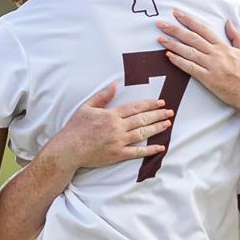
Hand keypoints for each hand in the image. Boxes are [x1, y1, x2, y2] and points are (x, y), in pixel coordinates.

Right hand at [42, 84, 173, 170]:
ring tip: (167, 124)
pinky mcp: (117, 155)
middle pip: (142, 119)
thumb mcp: (87, 107)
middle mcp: (117, 128)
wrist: (69, 149)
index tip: (160, 102)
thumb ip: (103, 96)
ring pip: (142, 134)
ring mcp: (119, 142)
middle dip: (157, 115)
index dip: (150, 104)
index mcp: (111, 115)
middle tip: (169, 112)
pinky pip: (137, 153)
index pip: (135, 107)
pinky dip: (149, 150)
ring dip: (157, 128)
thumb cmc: (76, 128)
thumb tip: (115, 85)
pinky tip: (160, 147)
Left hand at [157, 10, 239, 112]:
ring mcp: (211, 66)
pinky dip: (179, 62)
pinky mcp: (208, 79)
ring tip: (160, 39)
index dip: (189, 20)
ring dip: (173, 44)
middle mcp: (215, 53)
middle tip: (161, 24)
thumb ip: (236, 35)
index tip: (177, 14)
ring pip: (189, 51)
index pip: (202, 29)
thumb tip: (228, 22)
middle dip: (175, 29)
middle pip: (192, 38)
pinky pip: (190, 68)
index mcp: (222, 46)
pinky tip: (169, 56)